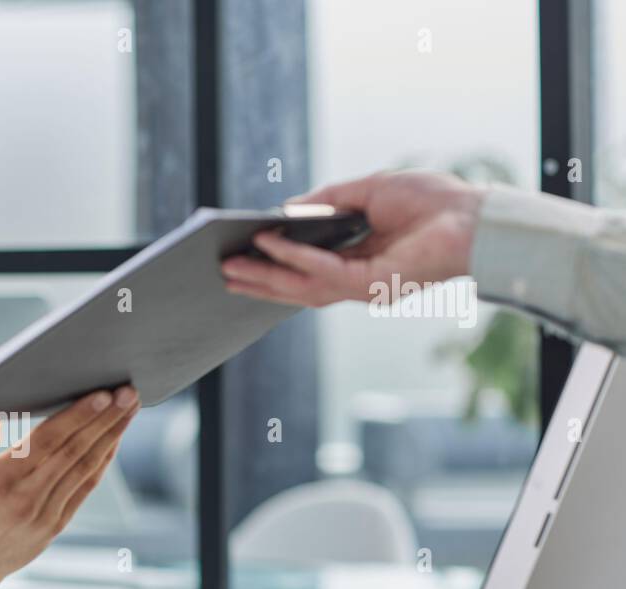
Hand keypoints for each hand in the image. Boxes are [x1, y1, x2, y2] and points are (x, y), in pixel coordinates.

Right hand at [0, 386, 140, 588]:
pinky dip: (101, 463)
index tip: (102, 394)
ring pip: (85, 468)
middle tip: (128, 392)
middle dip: (105, 419)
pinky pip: (83, 489)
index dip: (78, 416)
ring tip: (129, 409)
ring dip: (110, 437)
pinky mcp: (53, 526)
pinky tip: (111, 442)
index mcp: (0, 480)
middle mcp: (27, 498)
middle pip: (74, 450)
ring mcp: (44, 514)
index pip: (48, 440)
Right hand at [219, 169, 484, 308]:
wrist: (475, 217)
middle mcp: (357, 282)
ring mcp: (363, 288)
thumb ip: (329, 199)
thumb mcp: (368, 190)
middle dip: (258, 280)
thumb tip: (287, 209)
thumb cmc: (434, 202)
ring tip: (232, 268)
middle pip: (296, 286)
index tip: (242, 258)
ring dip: (264, 277)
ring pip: (301, 287)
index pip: (306, 272)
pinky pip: (323, 272)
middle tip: (223, 272)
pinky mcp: (371, 286)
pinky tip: (270, 245)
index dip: (273, 267)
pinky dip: (294, 258)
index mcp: (358, 262)